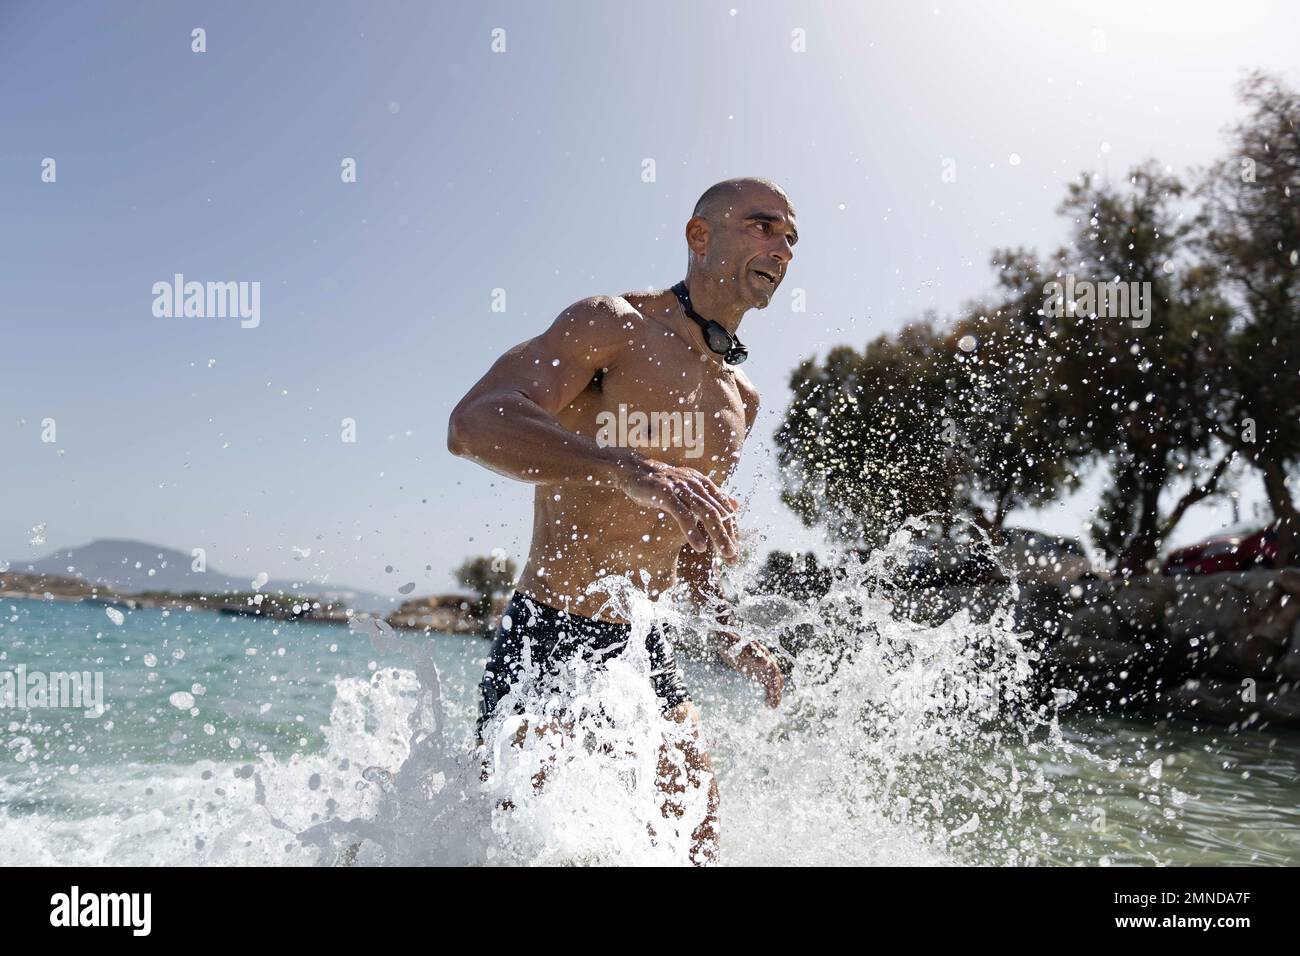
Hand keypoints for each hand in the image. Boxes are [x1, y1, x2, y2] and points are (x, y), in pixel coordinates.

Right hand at [619, 459, 739, 561]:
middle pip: (719, 512)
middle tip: (734, 556)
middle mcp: (696, 484)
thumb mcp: (691, 488)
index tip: (735, 549)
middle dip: (729, 536)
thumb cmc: (662, 484)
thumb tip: (737, 504)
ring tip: (725, 553)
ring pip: (706, 513)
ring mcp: (682, 488)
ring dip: (718, 535)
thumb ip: (713, 497)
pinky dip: (693, 531)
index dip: (732, 529)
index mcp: (704, 484)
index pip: (725, 508)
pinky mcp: (666, 493)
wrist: (634, 470)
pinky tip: (700, 546)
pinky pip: (683, 515)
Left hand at [719, 633, 782, 707]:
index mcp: (755, 650)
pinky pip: (768, 685)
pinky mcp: (758, 673)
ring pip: (773, 680)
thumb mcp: (724, 638)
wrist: (726, 637)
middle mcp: (762, 657)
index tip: (770, 677)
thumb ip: (726, 638)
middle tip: (774, 697)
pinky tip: (769, 705)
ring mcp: (761, 666)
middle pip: (773, 672)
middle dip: (775, 684)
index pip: (764, 658)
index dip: (768, 667)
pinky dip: (770, 694)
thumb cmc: (725, 637)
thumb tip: (723, 635)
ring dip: (775, 693)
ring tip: (773, 706)